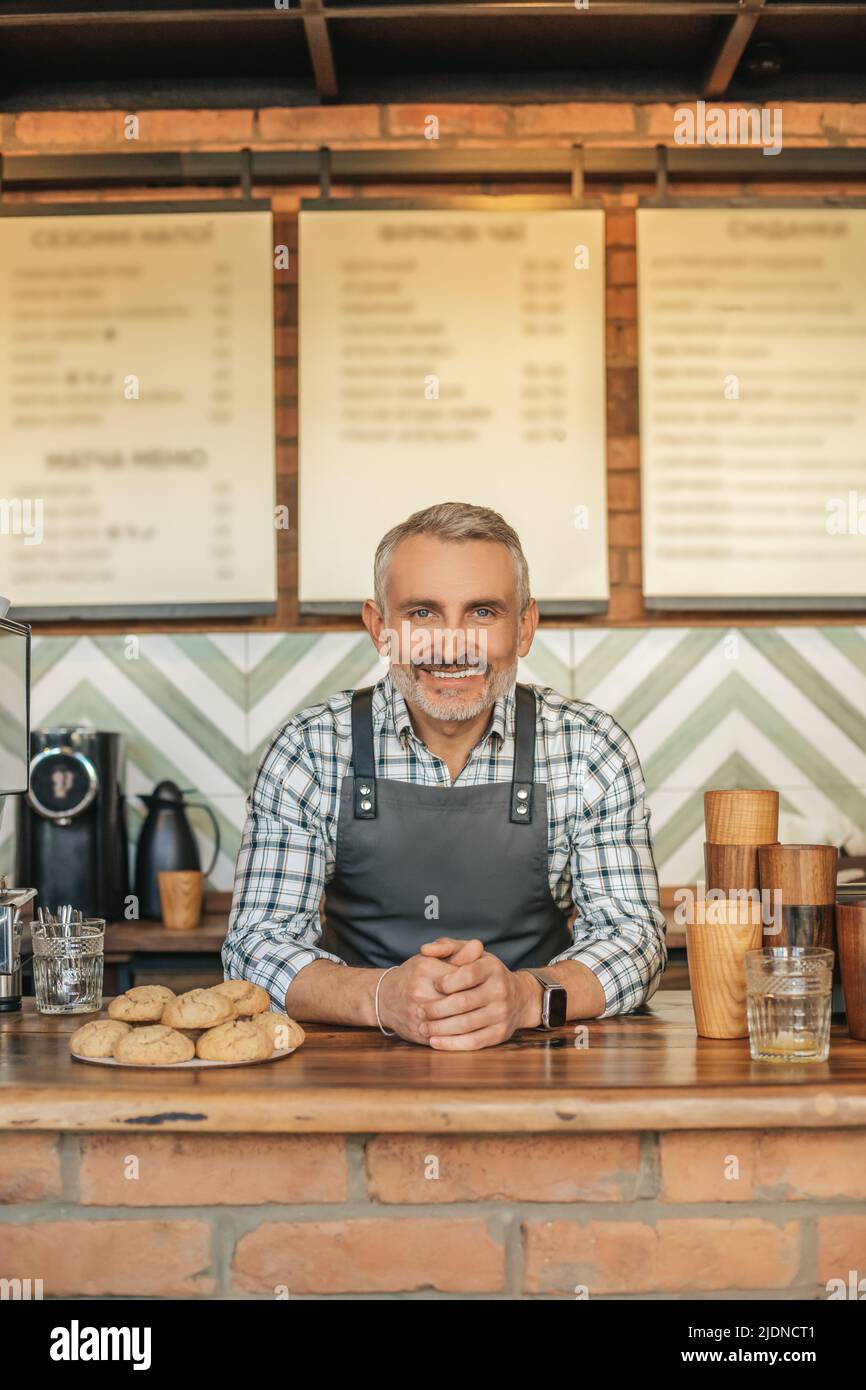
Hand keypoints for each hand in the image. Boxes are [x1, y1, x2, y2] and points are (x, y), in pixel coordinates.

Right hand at [376, 938, 483, 1044]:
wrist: (384, 998)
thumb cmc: (414, 975)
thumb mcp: (433, 958)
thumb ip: (457, 953)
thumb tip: (478, 946)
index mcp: (425, 969)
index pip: (463, 976)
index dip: (477, 982)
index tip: (483, 984)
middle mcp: (419, 992)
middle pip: (461, 1001)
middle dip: (476, 1003)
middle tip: (486, 1003)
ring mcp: (417, 1015)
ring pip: (455, 1022)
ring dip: (471, 1022)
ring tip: (481, 1017)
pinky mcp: (417, 1033)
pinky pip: (445, 1037)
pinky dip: (459, 1037)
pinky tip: (470, 1032)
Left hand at [419, 939, 540, 1050]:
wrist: (518, 997)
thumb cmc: (484, 973)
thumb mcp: (469, 954)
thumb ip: (446, 947)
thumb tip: (424, 950)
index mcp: (492, 968)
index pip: (467, 975)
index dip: (447, 982)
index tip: (433, 985)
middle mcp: (500, 990)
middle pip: (463, 1002)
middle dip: (437, 1009)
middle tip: (418, 1011)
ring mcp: (501, 1014)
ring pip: (466, 1024)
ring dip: (440, 1028)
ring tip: (422, 1028)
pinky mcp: (500, 1034)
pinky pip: (474, 1042)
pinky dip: (452, 1044)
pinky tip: (435, 1042)